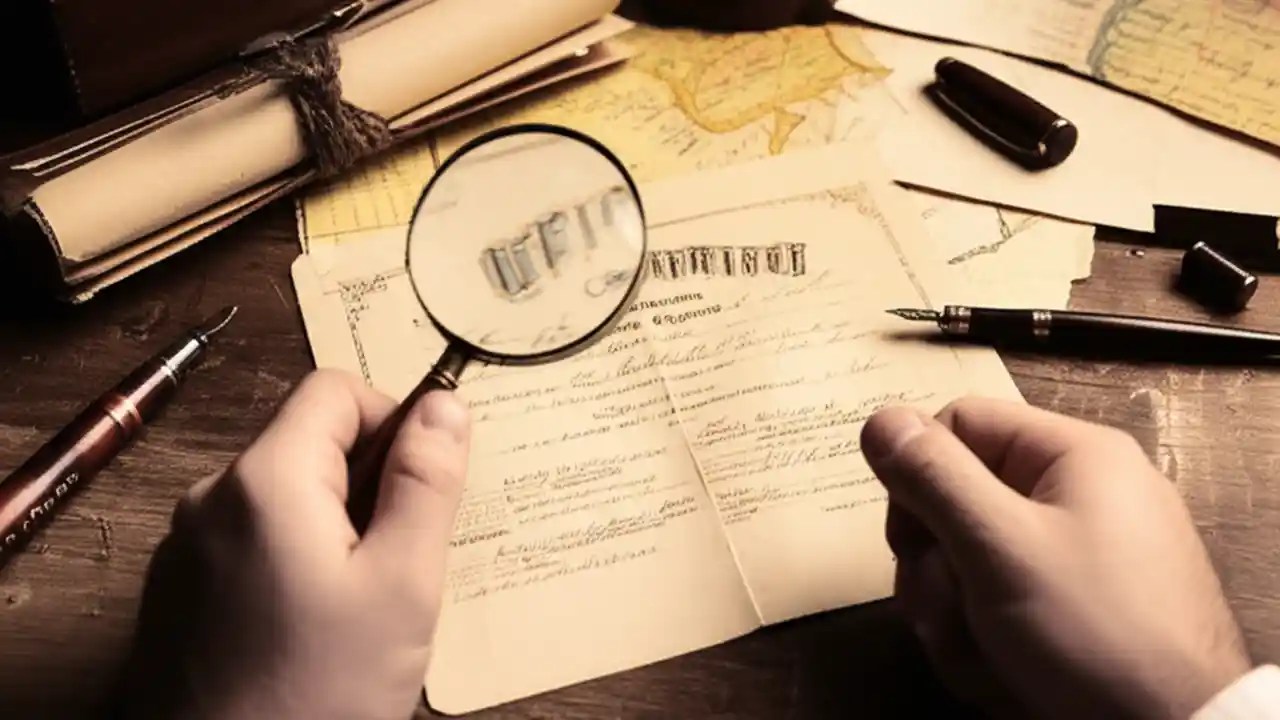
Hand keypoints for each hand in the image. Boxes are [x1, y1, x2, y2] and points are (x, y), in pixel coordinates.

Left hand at [113, 370, 470, 719]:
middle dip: (367, 488)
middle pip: (308, 444)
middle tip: (397, 566)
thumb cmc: (313, 697)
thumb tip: (443, 405)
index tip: (420, 487)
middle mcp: (212, 498)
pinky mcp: (180, 593)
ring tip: (357, 610)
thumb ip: (426, 483)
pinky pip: (251, 544)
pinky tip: (312, 632)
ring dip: (332, 531)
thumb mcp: (403, 585)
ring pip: (283, 500)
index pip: (336, 389)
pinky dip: (292, 565)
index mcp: (265, 479)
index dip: (393, 421)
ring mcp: (187, 548)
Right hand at [860, 397, 1251, 719]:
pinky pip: (996, 603)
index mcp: (1075, 456)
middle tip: (942, 604)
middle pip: (956, 499)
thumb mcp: (998, 546)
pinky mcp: (1071, 609)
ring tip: (978, 652)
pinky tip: (1000, 673)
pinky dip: (983, 640)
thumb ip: (933, 477)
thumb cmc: (1092, 632)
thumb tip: (882, 421)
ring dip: (951, 612)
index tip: (908, 537)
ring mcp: (1076, 557)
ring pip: (967, 561)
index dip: (919, 476)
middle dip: (934, 564)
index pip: (959, 424)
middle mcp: (1077, 497)